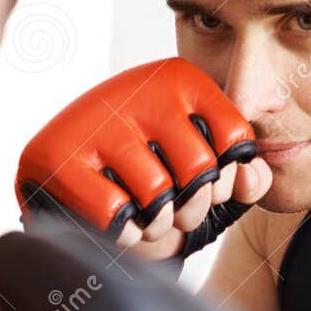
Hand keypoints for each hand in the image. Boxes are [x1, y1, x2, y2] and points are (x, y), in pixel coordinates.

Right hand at [15, 58, 271, 258]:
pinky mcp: (59, 156)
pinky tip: (117, 221)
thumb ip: (244, 174)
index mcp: (177, 78)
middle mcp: (137, 88)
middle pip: (200, 170)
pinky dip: (123, 232)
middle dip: (194, 209)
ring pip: (158, 196)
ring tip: (147, 216)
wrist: (68, 181)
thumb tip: (252, 175)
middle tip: (176, 212)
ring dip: (158, 224)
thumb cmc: (146, 173)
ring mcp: (95, 120)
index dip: (226, 178)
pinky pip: (115, 214)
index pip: (234, 136)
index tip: (207, 185)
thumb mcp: (203, 169)